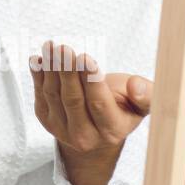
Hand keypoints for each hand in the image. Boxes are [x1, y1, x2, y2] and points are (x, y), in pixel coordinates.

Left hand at [30, 42, 151, 184]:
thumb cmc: (121, 107)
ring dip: (50, 69)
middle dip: (67, 71)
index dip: (91, 81)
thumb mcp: (140, 104)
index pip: (99, 105)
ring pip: (54, 96)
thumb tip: (136, 85)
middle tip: (64, 48)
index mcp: (112, 131)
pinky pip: (40, 96)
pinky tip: (39, 58)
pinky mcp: (47, 121)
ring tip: (51, 47)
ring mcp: (63, 130)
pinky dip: (38, 75)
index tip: (86, 58)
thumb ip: (146, 95)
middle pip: (73, 100)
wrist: (97, 130)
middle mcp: (86, 137)